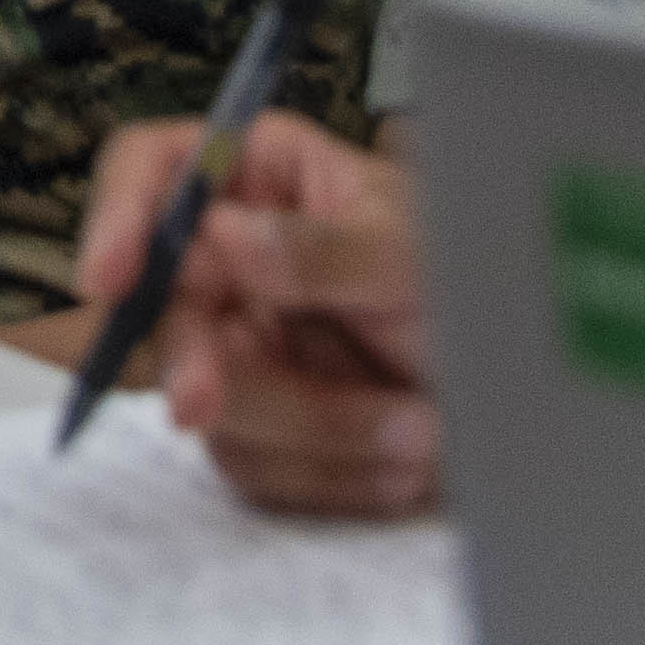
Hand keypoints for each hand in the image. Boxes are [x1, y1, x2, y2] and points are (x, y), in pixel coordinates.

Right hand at [64, 111, 442, 518]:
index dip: (117, 218)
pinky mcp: (262, 429)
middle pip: (161, 305)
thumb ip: (323, 248)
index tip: (110, 277)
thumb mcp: (417, 253)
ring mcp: (241, 348)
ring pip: (210, 403)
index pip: (151, 171)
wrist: (535, 403)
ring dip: (315, 428)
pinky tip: (401, 459)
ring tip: (420, 429)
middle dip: (194, 361)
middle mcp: (235, 260)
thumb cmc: (482, 292)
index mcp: (262, 178)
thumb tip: (227, 234)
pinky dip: (331, 473)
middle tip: (202, 404)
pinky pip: (256, 466)